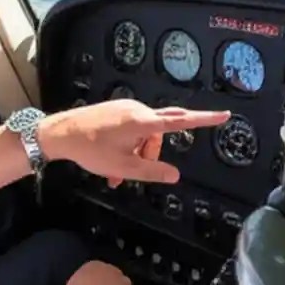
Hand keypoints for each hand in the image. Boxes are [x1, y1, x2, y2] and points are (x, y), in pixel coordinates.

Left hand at [38, 100, 229, 186]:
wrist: (60, 134)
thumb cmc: (90, 150)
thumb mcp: (124, 167)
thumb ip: (152, 171)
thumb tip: (175, 175)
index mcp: (143, 122)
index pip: (181, 121)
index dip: (205, 119)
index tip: (224, 114)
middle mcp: (138, 110)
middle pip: (161, 132)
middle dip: (154, 153)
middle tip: (143, 169)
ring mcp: (126, 108)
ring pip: (144, 135)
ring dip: (137, 155)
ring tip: (117, 176)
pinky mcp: (116, 110)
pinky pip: (132, 129)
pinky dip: (129, 147)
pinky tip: (113, 163)